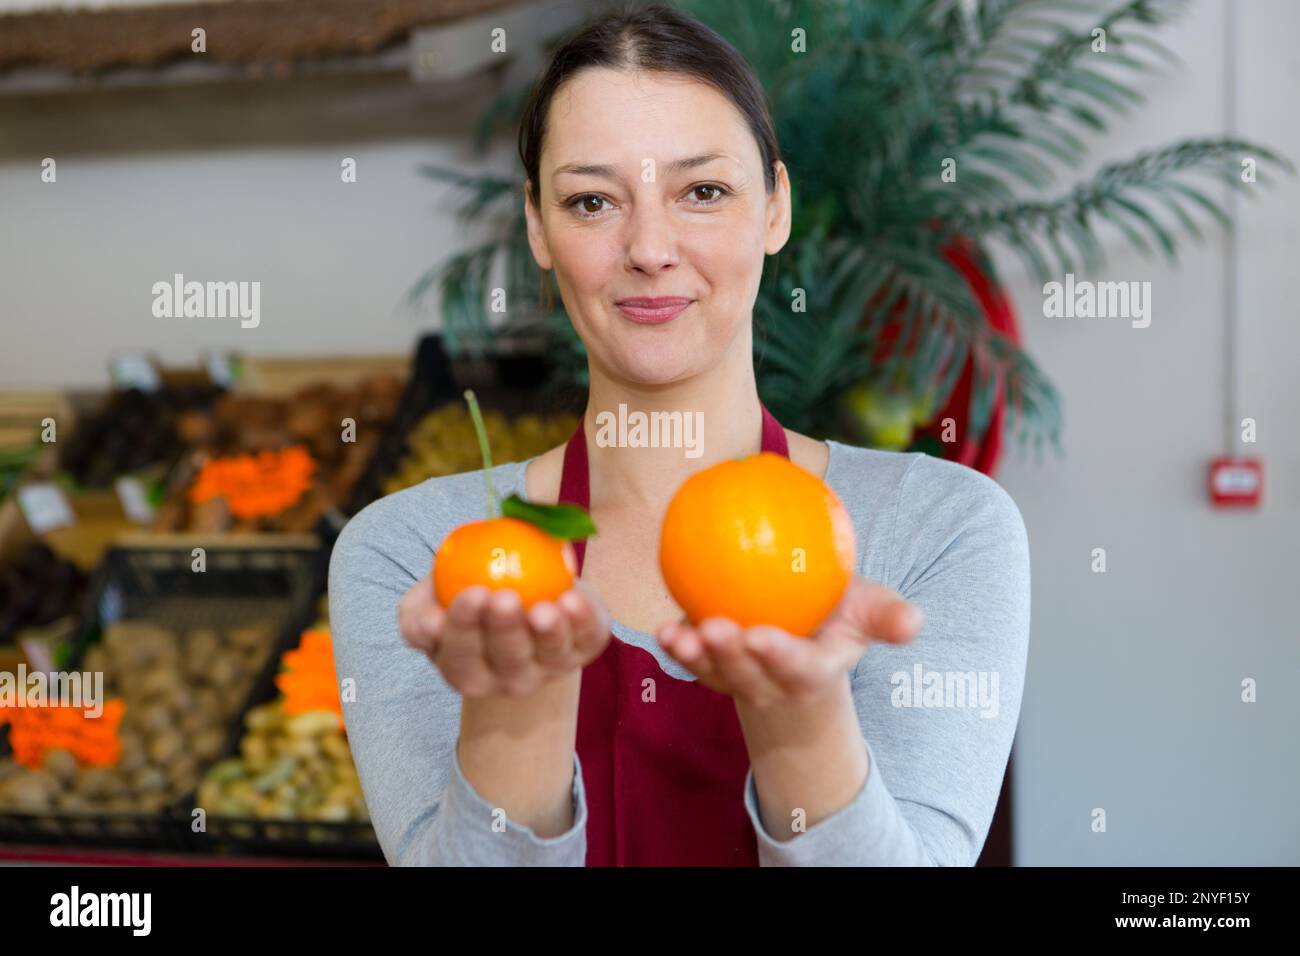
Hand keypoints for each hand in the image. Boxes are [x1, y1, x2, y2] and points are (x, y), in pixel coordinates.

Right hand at [398, 573, 611, 698]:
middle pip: (504, 661)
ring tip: (542, 608)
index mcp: (463, 667)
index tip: (467, 597)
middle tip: (502, 597)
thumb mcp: (437, 594)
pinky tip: (572, 599)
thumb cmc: (473, 591)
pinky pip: (587, 638)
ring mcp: (549, 668)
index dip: (460, 631)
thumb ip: (421, 605)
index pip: (457, 657)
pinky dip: (582, 620)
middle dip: (502, 631)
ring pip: (548, 656)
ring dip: (546, 633)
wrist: (530, 589)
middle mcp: (506, 678)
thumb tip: (425, 619)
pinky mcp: (585, 650)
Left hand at [655, 576, 922, 709]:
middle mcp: (771, 681)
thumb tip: (914, 621)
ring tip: (677, 635)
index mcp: (811, 671)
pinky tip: (663, 629)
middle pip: (748, 675)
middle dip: (730, 657)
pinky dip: (675, 647)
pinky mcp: (710, 666)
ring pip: (713, 672)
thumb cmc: (839, 621)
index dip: (779, 656)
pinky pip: (690, 659)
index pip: (797, 668)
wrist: (805, 639)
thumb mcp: (868, 616)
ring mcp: (737, 677)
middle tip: (715, 628)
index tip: (761, 636)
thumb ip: (888, 618)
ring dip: (693, 657)